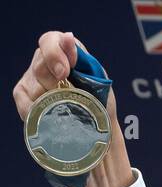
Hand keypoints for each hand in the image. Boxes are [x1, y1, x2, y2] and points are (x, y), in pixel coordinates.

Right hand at [13, 31, 132, 186]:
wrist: (97, 136)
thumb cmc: (100, 105)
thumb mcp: (99, 82)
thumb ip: (84, 62)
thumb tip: (68, 38)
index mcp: (66, 52)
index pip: (51, 42)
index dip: (55, 54)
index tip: (65, 71)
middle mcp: (46, 62)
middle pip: (41, 66)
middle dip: (54, 83)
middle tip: (67, 96)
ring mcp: (33, 80)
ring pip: (34, 86)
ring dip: (49, 102)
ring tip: (64, 112)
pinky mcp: (25, 98)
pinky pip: (24, 104)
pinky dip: (35, 113)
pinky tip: (47, 119)